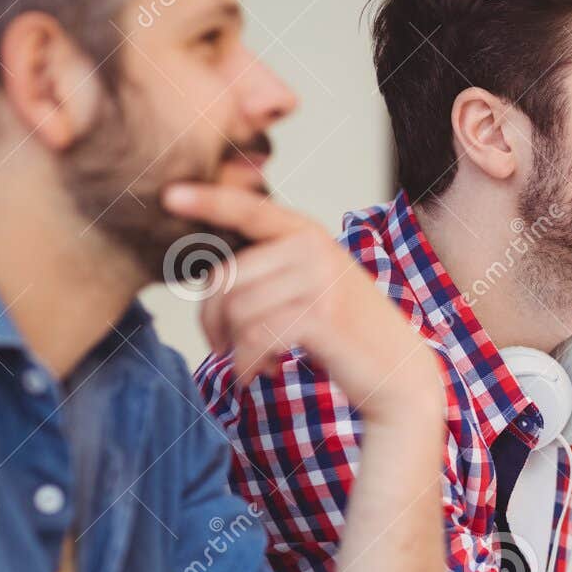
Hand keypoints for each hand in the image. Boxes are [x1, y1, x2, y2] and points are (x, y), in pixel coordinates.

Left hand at [161, 183, 438, 420]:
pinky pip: (253, 337)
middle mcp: (315, 249)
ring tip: (253, 363)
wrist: (401, 375)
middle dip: (212, 321)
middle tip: (223, 349)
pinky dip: (247, 364)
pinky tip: (263, 373)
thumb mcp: (317, 288)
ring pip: (235, 310)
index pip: (251, 211)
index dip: (209, 201)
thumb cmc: (350, 336)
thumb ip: (276, 271)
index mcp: (310, 235)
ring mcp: (319, 279)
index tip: (169, 196)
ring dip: (233, 348)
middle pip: (226, 277)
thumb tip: (213, 281)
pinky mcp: (320, 316)